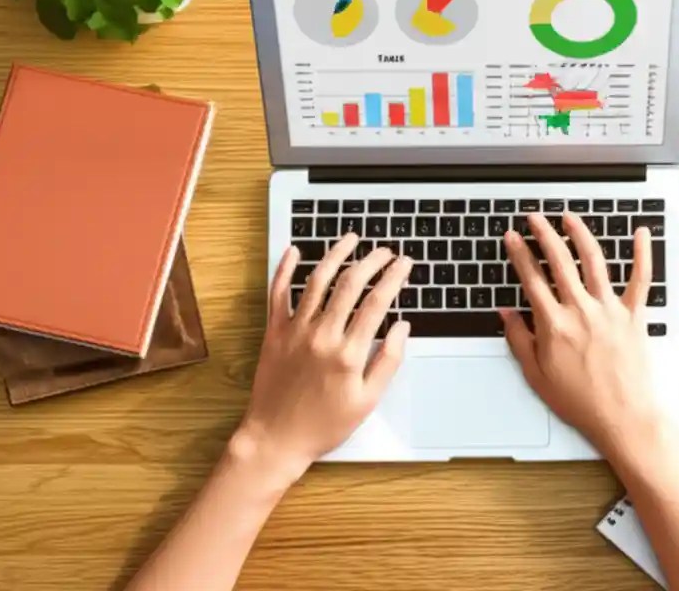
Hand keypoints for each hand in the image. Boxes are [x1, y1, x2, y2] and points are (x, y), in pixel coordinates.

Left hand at [232, 234, 412, 485]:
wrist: (275, 439)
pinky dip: (285, 269)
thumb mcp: (367, 401)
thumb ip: (389, 362)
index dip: (394, 278)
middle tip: (385, 252)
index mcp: (348, 354)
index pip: (377, 303)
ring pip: (317, 281)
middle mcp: (321, 336)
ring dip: (336, 255)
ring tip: (351, 239)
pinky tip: (294, 251)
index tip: (404, 264)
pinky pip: (278, 293)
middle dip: (372, 261)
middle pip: (350, 284)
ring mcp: (295, 331)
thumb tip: (404, 328)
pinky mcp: (274, 333)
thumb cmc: (323, 426)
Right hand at [501, 213, 676, 463]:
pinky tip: (641, 233)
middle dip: (543, 234)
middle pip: (559, 261)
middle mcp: (581, 310)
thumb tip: (506, 314)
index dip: (518, 254)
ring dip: (580, 234)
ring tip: (569, 218)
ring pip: (594, 261)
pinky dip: (642, 253)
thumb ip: (518, 339)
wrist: (623, 417)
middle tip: (534, 218)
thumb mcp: (536, 375)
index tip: (511, 238)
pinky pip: (640, 279)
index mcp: (554, 325)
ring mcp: (610, 310)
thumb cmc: (581, 402)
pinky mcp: (634, 316)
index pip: (531, 278)